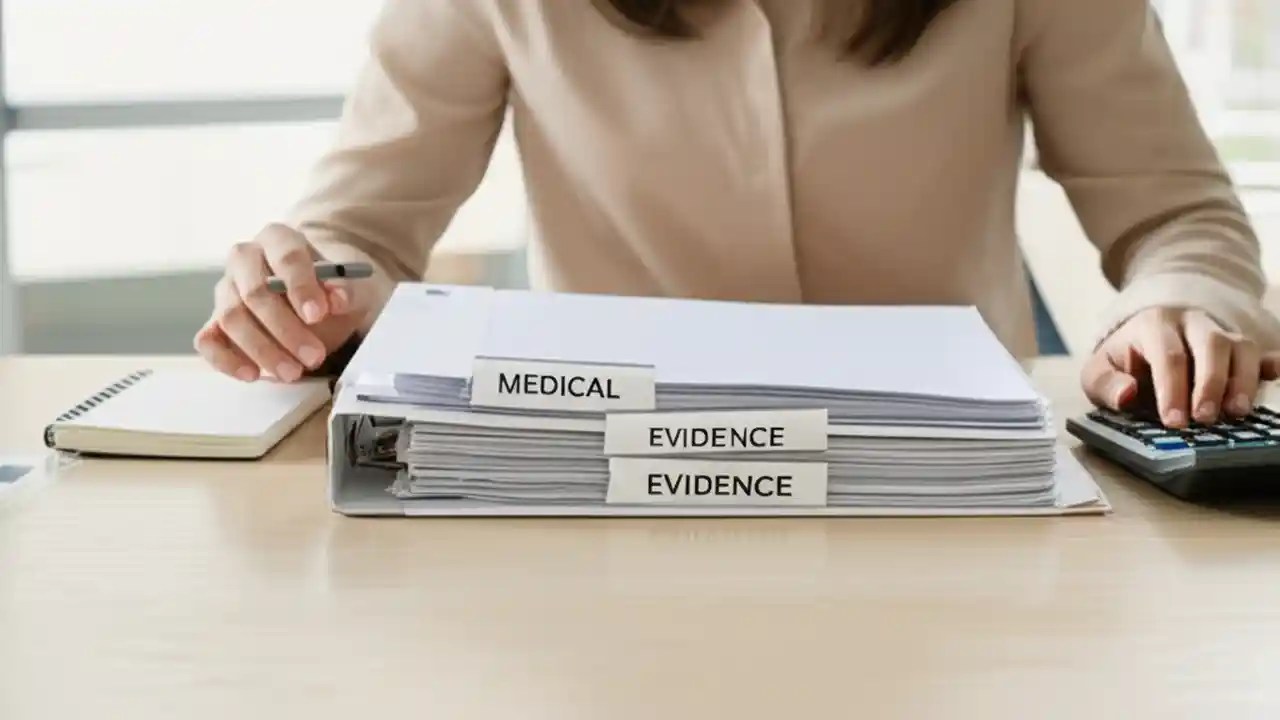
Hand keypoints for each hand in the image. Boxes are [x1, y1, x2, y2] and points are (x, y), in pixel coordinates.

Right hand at [194, 224, 364, 381]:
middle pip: (254, 291)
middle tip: (313, 356)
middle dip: (284, 329)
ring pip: (231, 317)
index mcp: (279, 239)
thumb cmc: (331, 290)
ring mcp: (226, 289)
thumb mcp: (352, 287)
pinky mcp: (215, 321)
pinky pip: (208, 340)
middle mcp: (244, 258)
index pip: (285, 257)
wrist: (319, 303)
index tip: (317, 315)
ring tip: (293, 372)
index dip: (300, 286)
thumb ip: (348, 290)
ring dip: (262, 350)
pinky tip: (252, 375)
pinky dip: (226, 360)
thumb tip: (337, 300)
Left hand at [1082, 307, 1279, 427]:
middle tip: (1205, 419)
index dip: (1173, 389)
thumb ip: (1106, 383)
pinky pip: (1261, 351)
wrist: (1144, 335)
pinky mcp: (1240, 347)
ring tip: (1237, 413)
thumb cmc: (1123, 360)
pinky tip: (1275, 374)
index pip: (1168, 355)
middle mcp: (1192, 322)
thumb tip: (1126, 395)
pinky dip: (1271, 364)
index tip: (1175, 421)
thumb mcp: (1099, 371)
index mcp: (1154, 324)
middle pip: (1212, 344)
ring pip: (1241, 346)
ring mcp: (1220, 331)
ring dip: (1243, 380)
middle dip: (1210, 383)